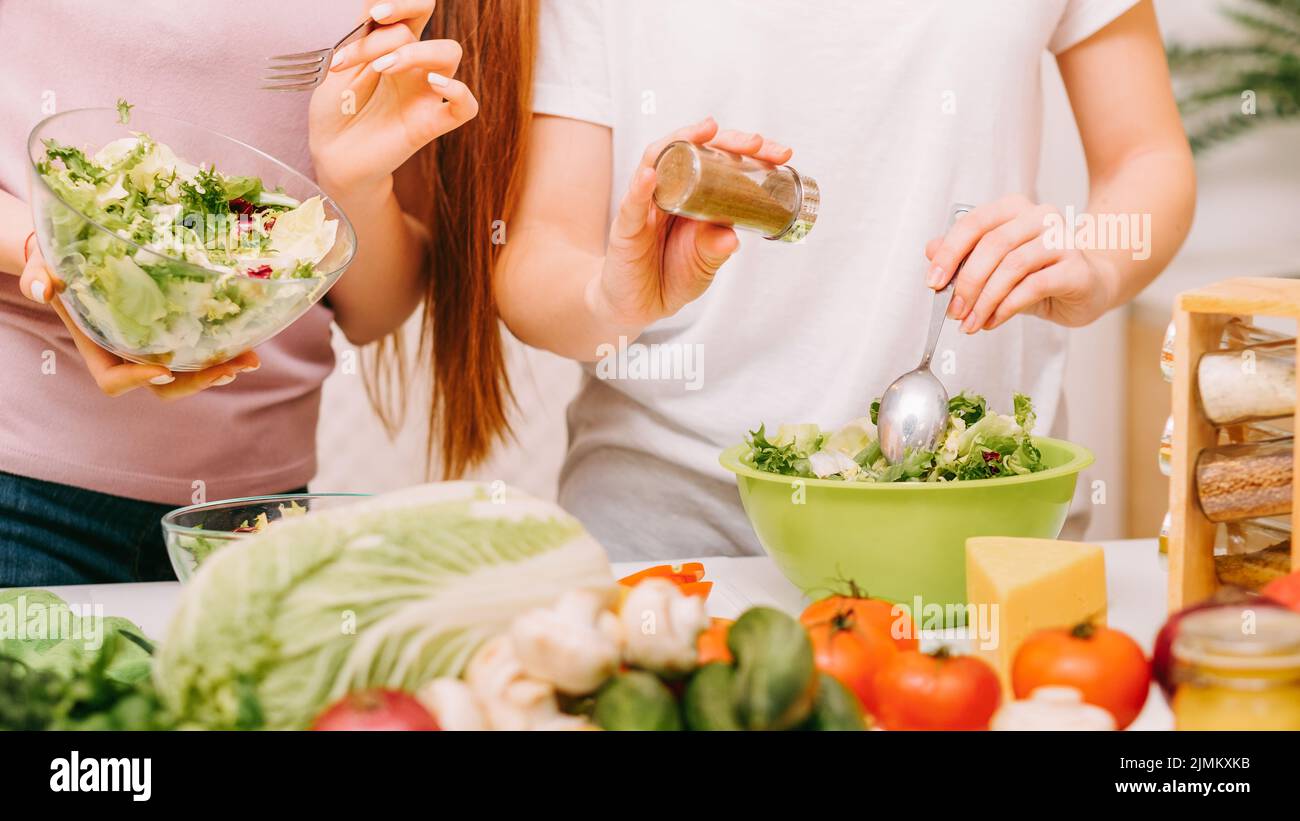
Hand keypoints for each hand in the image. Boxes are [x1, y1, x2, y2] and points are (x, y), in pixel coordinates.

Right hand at [19, 244, 258, 398]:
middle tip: (228, 369)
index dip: (137, 380)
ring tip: (250, 361)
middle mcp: (129, 358)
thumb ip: (39, 279)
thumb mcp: (42, 268)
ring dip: (221, 371)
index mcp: (98, 351)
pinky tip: (250, 347)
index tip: (162, 368)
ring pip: (189, 375)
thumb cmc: (56, 267)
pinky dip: (224, 353)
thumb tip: (45, 288)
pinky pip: (200, 353)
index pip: (115, 382)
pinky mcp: (174, 337)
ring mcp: (154, 350)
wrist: (77, 262)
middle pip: (164, 387)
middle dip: (197, 381)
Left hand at [309, 0, 477, 192]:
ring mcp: (425, 92)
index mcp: (391, 47)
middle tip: (375, 33)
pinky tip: (435, 85)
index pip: (410, 12)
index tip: (375, 14)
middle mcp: (413, 65)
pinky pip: (466, 106)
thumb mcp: (339, 64)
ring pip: (449, 53)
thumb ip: (361, 37)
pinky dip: (458, 91)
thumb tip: (377, 7)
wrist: (332, 153)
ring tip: (382, 68)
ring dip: (416, 51)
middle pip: (431, 22)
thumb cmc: (336, 110)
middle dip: (400, 23)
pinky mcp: (431, 123)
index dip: (400, 4)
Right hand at [590, 117, 792, 331]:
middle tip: (753, 142)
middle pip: (693, 151)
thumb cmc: (673, 277)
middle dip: (724, 141)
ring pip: (659, 162)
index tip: (780, 154)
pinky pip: (632, 205)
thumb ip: (715, 250)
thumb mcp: (704, 266)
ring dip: (680, 142)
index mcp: (696, 196)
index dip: (749, 154)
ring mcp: (647, 206)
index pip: (721, 162)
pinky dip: (640, 189)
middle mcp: (671, 191)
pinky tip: (649, 176)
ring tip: (703, 131)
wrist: (640, 307)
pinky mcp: (626, 228)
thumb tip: (731, 237)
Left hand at [924, 194, 1119, 331]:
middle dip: (966, 283)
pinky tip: (993, 321)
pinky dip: (1006, 307)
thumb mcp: (995, 265)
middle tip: (953, 311)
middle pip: (992, 245)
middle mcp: (1040, 216)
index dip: (949, 253)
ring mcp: (1062, 239)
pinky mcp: (1076, 267)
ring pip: (1012, 266)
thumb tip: (930, 251)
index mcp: (1014, 209)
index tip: (933, 282)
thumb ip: (965, 256)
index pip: (974, 224)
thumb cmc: (1039, 274)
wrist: (1090, 286)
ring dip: (985, 300)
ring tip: (970, 322)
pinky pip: (1034, 286)